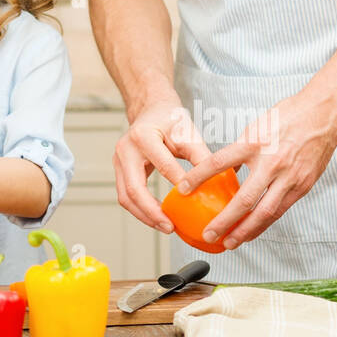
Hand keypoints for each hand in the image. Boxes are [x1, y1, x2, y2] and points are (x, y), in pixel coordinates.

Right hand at [113, 91, 211, 233]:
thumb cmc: (171, 120)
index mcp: (143, 136)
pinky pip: (126, 195)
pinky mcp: (120, 170)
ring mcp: (118, 160)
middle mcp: (125, 149)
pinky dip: (141, 210)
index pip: (162, 165)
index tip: (194, 201)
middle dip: (151, 212)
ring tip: (165, 227)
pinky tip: (158, 218)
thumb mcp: (189, 133)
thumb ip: (201, 157)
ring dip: (144, 216)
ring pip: (125, 197)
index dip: (178, 183)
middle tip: (170, 227)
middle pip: (133, 188)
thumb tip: (218, 185)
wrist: (151, 109)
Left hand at [174, 89, 336, 248]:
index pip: (219, 163)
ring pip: (264, 212)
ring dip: (246, 231)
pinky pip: (281, 209)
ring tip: (230, 242)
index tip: (182, 188)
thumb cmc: (289, 116)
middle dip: (225, 221)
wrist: (324, 115)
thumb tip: (226, 168)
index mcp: (254, 144)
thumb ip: (241, 150)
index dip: (198, 177)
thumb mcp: (256, 127)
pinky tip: (254, 230)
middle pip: (244, 200)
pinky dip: (265, 223)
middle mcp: (271, 163)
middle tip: (209, 234)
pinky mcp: (303, 186)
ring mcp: (289, 177)